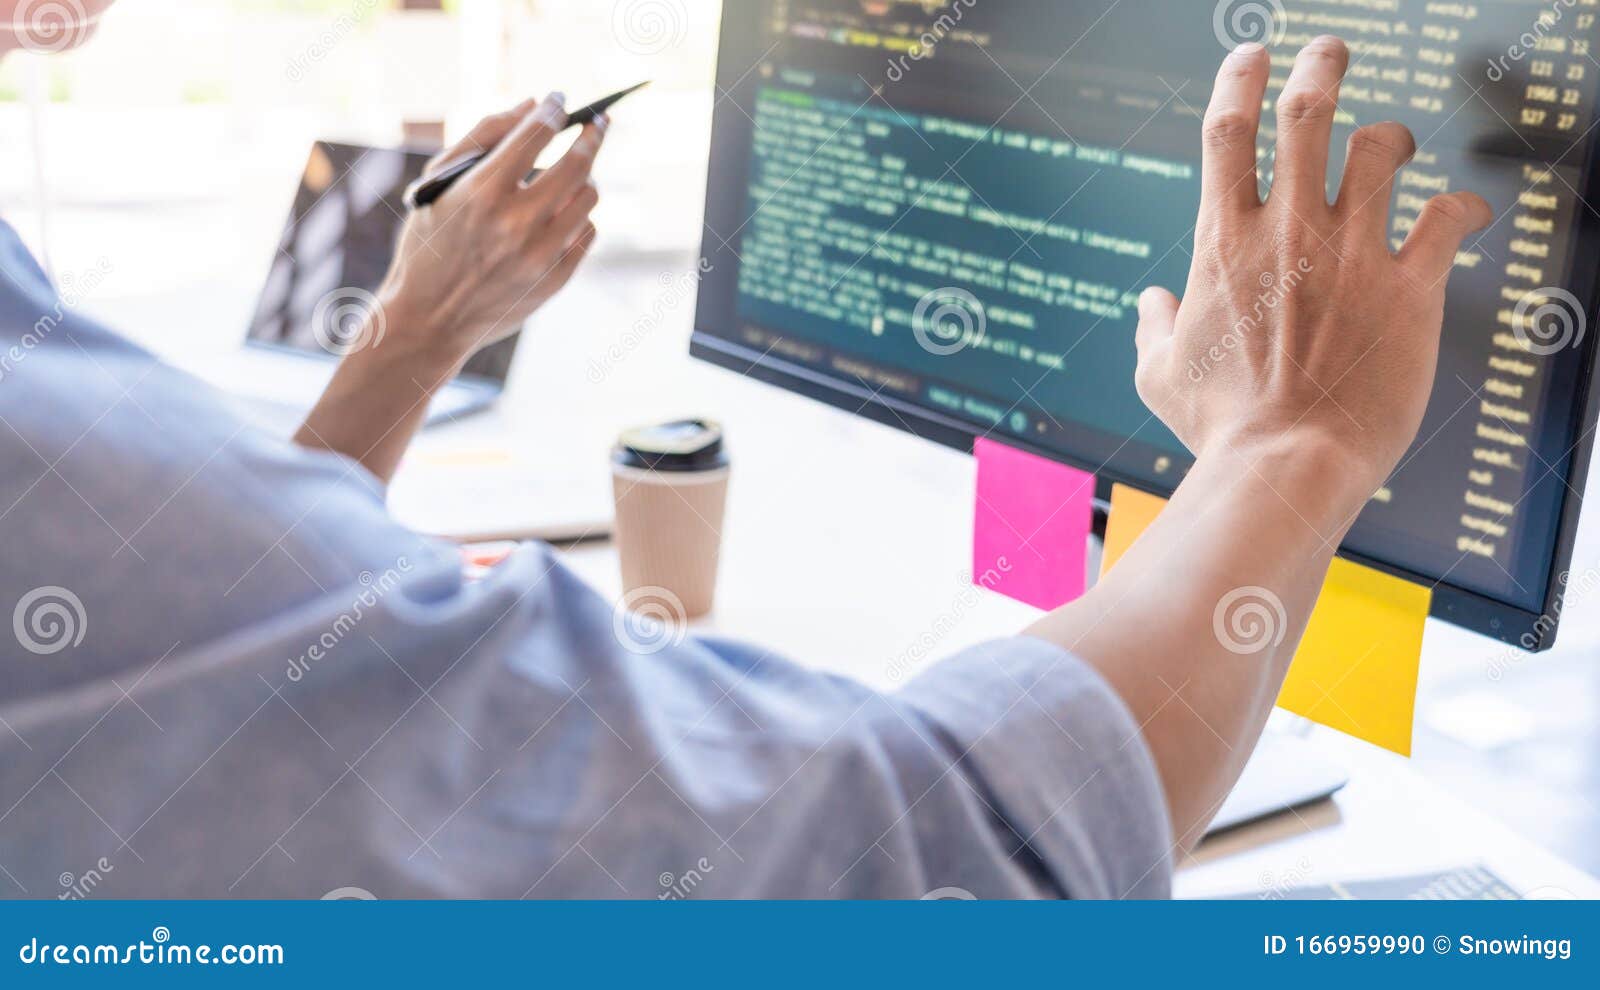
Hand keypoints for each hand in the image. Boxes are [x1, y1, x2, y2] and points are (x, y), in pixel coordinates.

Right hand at [294, 95, 604, 483]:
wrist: (427, 320)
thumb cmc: (428, 245)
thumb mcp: (438, 186)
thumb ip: (483, 138)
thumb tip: (533, 105)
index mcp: (481, 193)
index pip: (535, 134)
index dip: (554, 110)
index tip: (561, 100)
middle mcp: (515, 224)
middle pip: (576, 164)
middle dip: (592, 135)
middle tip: (597, 123)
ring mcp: (539, 256)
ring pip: (588, 199)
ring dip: (586, 178)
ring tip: (575, 173)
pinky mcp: (554, 281)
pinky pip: (586, 234)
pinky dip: (579, 217)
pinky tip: (565, 212)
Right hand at [1132, 37, 1491, 502]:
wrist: (1286, 466)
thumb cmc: (1218, 428)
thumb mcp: (1159, 376)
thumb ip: (1154, 327)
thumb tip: (1151, 304)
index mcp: (1223, 243)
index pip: (1227, 130)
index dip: (1239, 78)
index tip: (1251, 57)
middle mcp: (1288, 232)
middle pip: (1307, 114)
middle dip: (1321, 67)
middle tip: (1331, 52)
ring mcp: (1352, 255)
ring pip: (1381, 151)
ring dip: (1389, 137)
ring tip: (1390, 144)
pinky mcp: (1410, 289)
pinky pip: (1449, 219)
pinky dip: (1461, 207)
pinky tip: (1464, 214)